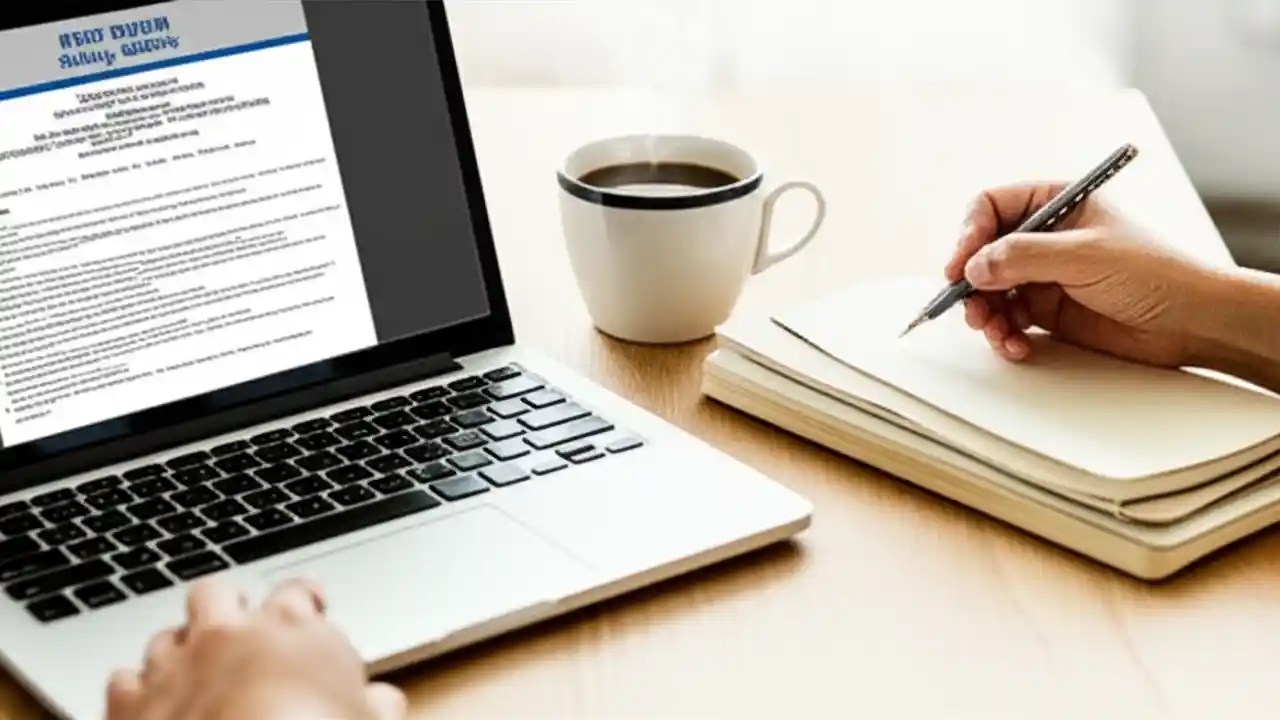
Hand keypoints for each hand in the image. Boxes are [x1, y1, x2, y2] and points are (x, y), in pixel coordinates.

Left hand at [106, 578, 405, 719]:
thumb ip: (376, 705)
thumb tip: (384, 701)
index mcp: (296, 628)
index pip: (298, 593)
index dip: (303, 601)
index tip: (308, 608)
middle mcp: (232, 633)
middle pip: (218, 593)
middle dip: (226, 607)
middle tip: (238, 628)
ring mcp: (177, 664)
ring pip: (167, 634)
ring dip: (178, 648)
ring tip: (192, 668)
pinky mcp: (132, 702)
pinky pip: (124, 678)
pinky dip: (135, 688)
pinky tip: (147, 700)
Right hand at [944, 182, 1219, 366]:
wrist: (1190, 320)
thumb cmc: (1154, 272)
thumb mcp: (1083, 255)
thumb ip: (1023, 257)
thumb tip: (974, 267)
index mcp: (1057, 203)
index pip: (992, 207)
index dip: (970, 234)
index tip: (960, 266)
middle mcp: (1046, 236)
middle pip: (983, 252)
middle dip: (972, 282)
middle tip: (970, 306)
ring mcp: (1045, 274)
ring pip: (990, 290)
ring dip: (986, 313)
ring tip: (995, 331)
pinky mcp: (1049, 309)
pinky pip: (1009, 319)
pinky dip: (1004, 334)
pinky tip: (1016, 345)